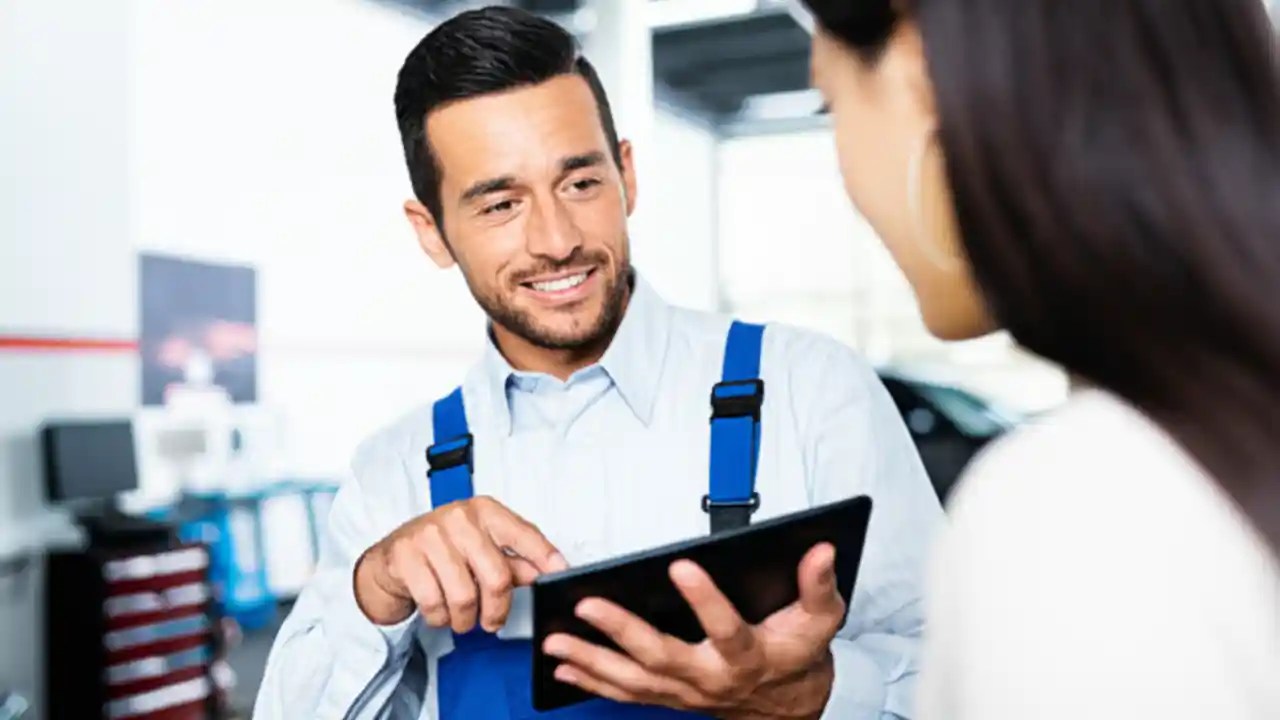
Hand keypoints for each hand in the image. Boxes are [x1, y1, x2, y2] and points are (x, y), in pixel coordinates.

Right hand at [355, 496, 567, 631]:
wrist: (390, 558)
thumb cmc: (443, 552)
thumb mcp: (480, 550)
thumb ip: (514, 561)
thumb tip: (545, 572)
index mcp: (484, 511)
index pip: (523, 534)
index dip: (544, 555)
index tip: (560, 573)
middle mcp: (459, 517)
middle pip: (496, 576)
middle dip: (497, 610)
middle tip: (492, 621)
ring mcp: (430, 534)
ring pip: (464, 596)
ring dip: (465, 619)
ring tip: (461, 618)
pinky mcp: (405, 556)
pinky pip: (434, 603)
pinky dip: (439, 618)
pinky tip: (438, 611)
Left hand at [543, 543, 844, 719]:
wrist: (786, 706)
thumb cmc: (795, 654)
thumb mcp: (820, 620)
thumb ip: (818, 586)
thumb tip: (820, 549)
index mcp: (749, 656)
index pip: (727, 629)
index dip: (706, 600)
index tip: (681, 565)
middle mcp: (712, 678)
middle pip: (662, 658)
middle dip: (621, 631)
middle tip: (588, 604)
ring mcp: (685, 693)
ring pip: (633, 681)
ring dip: (591, 661)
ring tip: (556, 641)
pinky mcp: (668, 698)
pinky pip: (626, 695)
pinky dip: (592, 683)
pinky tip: (563, 668)